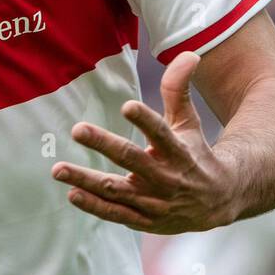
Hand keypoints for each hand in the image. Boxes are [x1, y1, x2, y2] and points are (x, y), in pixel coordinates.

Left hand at [50, 51, 238, 233]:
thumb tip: (188, 53)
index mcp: (179, 151)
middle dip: (104, 144)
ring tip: (58, 169)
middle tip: (78, 129)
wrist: (217, 202)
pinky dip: (94, 205)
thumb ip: (178, 89)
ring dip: (86, 180)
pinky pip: (116, 213)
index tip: (127, 105)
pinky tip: (72, 193)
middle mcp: (166, 178)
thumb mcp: (188, 122)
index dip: (145, 119)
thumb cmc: (195, 153)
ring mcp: (154, 202)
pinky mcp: (145, 220)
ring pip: (117, 190)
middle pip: (132, 159)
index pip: (161, 132)